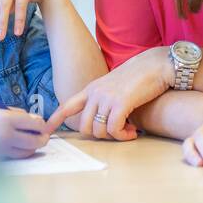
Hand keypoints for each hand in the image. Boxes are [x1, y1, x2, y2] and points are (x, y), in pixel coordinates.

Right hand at [0, 106, 48, 158]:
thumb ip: (15, 113)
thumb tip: (35, 120)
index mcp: (4, 119)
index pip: (34, 123)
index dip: (42, 124)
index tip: (42, 123)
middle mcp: (4, 136)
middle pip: (35, 141)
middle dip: (42, 137)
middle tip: (44, 134)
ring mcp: (1, 150)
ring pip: (28, 152)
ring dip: (33, 146)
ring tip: (32, 139)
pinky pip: (17, 157)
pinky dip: (23, 152)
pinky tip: (20, 145)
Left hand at [48, 46, 172, 139]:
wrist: (156, 65)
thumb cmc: (140, 77)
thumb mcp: (115, 86)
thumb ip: (105, 99)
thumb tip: (103, 119)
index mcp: (91, 89)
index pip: (67, 105)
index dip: (55, 119)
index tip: (46, 130)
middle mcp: (95, 93)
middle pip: (84, 126)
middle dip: (99, 135)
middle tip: (116, 133)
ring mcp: (106, 98)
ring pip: (99, 130)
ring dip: (114, 136)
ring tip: (128, 131)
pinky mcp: (120, 103)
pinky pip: (114, 129)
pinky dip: (123, 135)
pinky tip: (133, 132)